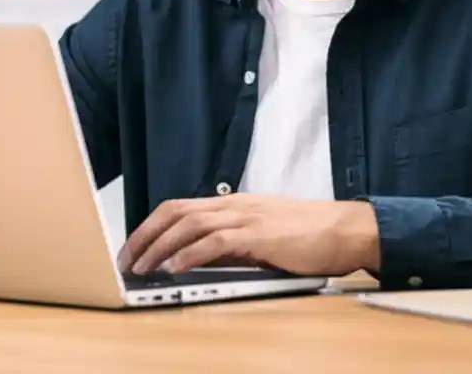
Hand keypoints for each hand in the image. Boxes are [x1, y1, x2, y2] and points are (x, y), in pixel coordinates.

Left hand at [116, 194, 379, 276]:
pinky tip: (175, 267)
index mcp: (234, 204)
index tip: (133, 248)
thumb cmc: (309, 235)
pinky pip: (215, 242)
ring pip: (190, 224)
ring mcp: (246, 217)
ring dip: (160, 247)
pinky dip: (190, 254)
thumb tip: (196, 259)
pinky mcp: (259, 235)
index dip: (151, 226)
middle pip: (176, 211)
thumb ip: (231, 243)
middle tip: (126, 259)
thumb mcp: (262, 235)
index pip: (180, 207)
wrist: (345, 230)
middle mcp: (235, 205)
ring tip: (143, 268)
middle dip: (145, 235)